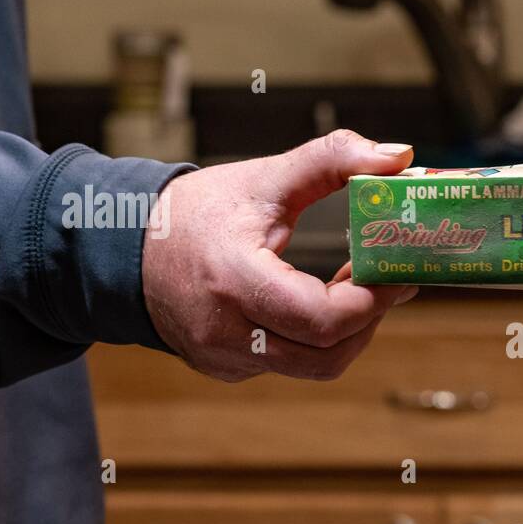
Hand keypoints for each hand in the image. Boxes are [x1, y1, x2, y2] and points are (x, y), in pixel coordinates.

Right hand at [142, 130, 416, 381]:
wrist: (124, 248)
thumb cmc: (196, 211)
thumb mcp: (264, 178)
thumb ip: (332, 160)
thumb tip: (398, 155)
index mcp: (232, 279)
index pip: (323, 318)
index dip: (371, 301)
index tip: (394, 271)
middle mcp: (226, 331)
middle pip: (327, 354)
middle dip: (369, 319)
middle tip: (386, 281)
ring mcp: (225, 358)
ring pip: (314, 367)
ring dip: (348, 332)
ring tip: (355, 290)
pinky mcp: (227, 369)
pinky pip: (289, 364)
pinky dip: (316, 339)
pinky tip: (318, 303)